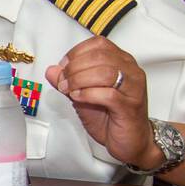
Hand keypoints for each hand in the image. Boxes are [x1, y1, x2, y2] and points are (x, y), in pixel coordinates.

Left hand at [45, 36, 160, 168]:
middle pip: (100, 55)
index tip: (63, 66)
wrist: (130, 141)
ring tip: (68, 90)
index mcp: (122, 62)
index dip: (76, 52)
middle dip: (75, 67)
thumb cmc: (111, 117)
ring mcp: (133, 88)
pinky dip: (88, 94)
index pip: (99, 44)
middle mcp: (131, 71)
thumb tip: (51, 70)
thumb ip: (68, 81)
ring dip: (79, 80)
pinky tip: (78, 98)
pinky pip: (108, 94)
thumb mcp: (82, 96)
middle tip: (63, 81)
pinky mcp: (130, 106)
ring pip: (105, 72)